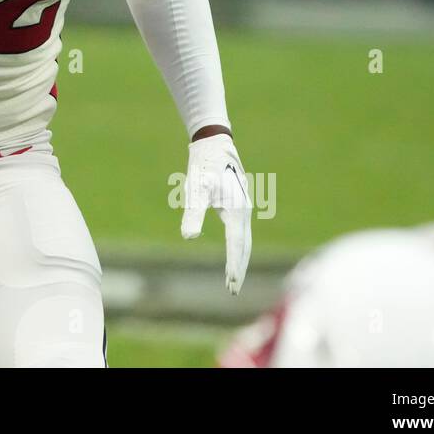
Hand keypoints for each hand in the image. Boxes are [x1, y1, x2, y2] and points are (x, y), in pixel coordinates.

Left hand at [181, 133, 251, 294]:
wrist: (213, 142)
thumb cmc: (203, 165)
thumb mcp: (195, 189)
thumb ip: (193, 213)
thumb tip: (189, 236)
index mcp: (237, 210)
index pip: (236, 246)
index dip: (233, 266)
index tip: (230, 286)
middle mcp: (244, 211)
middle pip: (244, 246)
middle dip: (238, 268)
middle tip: (232, 290)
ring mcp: (243, 207)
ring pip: (244, 239)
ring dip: (240, 258)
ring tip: (232, 276)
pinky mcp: (238, 203)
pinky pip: (241, 231)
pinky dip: (239, 246)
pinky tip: (234, 251)